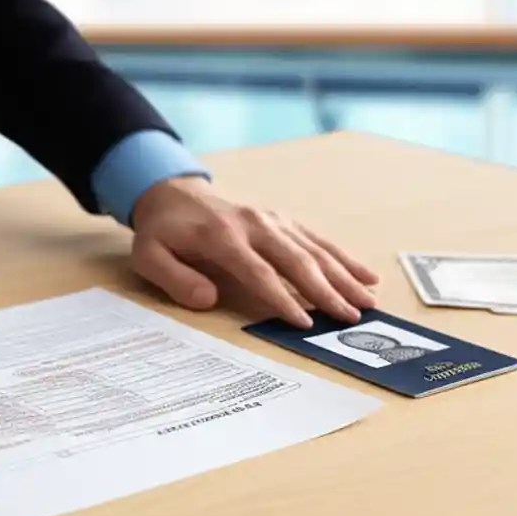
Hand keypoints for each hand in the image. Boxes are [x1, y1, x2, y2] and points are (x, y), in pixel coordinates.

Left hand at [130, 177, 379, 327]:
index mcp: (222, 236)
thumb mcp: (149, 255)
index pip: (259, 271)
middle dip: (326, 291)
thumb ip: (175, 278)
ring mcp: (272, 220)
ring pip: (314, 250)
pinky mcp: (283, 221)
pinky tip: (366, 275)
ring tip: (367, 303)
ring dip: (343, 277)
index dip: (282, 298)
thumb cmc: (162, 231)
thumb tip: (208, 299)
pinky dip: (343, 258)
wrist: (173, 192)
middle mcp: (255, 224)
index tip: (304, 323)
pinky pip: (317, 240)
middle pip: (296, 260)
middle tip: (351, 318)